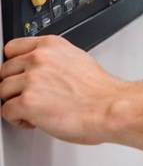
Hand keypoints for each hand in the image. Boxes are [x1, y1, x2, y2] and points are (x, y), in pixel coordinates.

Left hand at [0, 36, 124, 143]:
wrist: (109, 108)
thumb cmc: (99, 91)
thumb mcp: (77, 60)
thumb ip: (54, 60)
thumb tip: (44, 68)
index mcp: (51, 45)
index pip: (12, 48)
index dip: (14, 65)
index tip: (18, 74)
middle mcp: (39, 58)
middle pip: (5, 71)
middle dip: (14, 86)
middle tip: (29, 96)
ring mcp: (32, 79)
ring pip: (3, 91)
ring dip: (14, 103)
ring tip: (32, 110)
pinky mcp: (27, 102)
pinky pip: (6, 112)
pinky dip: (17, 119)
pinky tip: (33, 120)